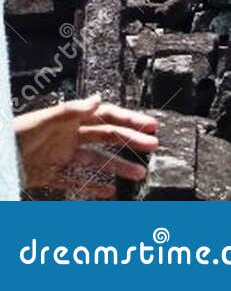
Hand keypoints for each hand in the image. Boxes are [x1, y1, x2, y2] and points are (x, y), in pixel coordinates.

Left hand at [15, 97, 160, 199]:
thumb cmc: (12, 138)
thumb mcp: (41, 121)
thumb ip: (70, 110)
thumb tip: (98, 99)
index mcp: (69, 119)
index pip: (106, 116)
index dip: (129, 119)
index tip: (151, 124)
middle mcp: (68, 136)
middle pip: (106, 137)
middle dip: (131, 141)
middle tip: (154, 147)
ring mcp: (60, 156)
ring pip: (96, 160)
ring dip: (118, 166)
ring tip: (139, 174)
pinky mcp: (49, 175)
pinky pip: (75, 181)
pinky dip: (92, 187)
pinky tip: (108, 193)